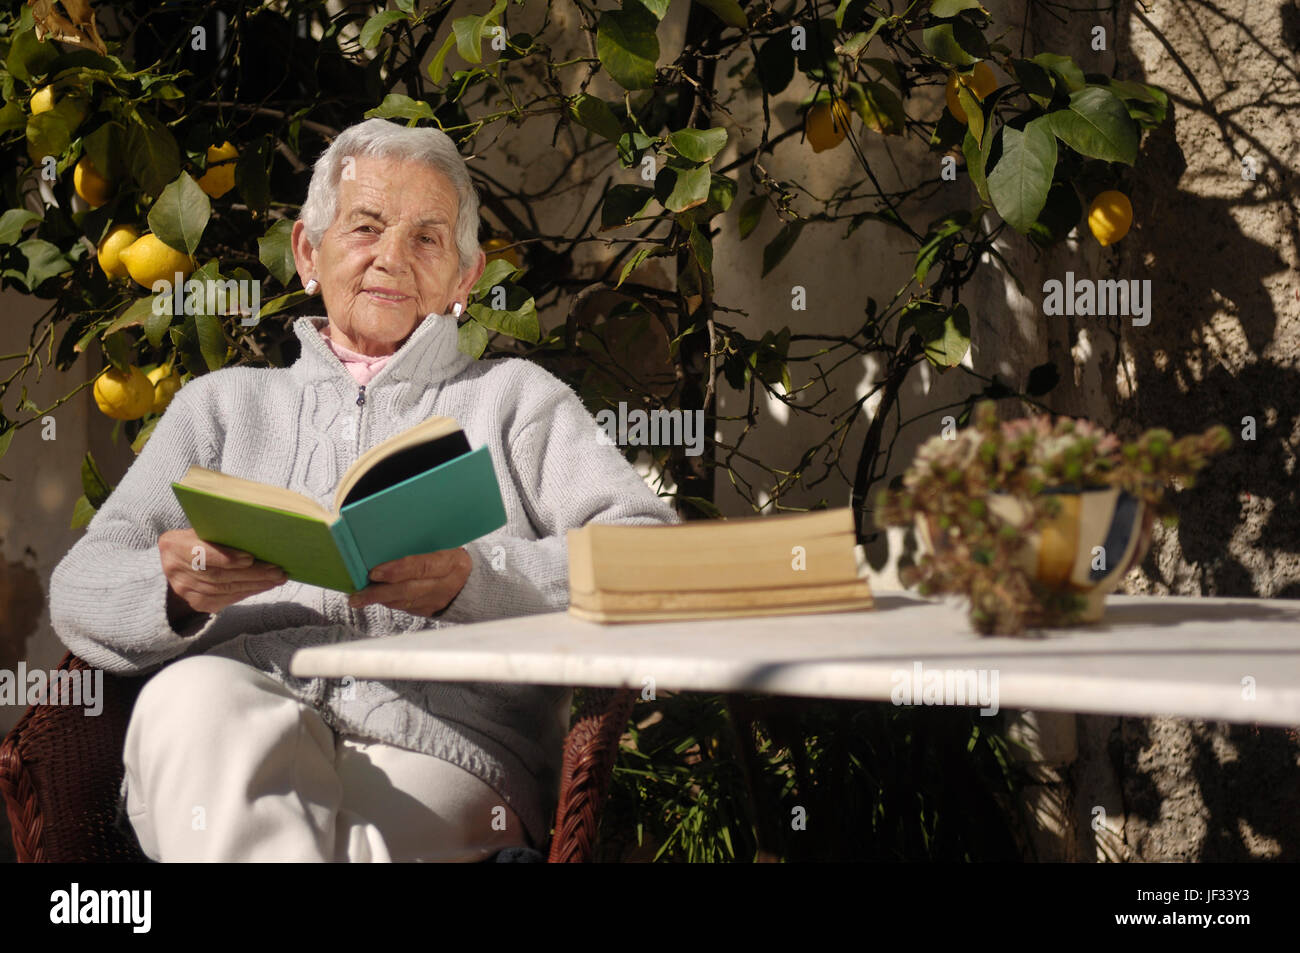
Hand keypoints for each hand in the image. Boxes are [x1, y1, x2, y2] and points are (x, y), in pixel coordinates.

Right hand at [160, 528, 287, 615]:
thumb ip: (222, 531)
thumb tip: (258, 533)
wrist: (179, 559)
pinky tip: (262, 586)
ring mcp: (184, 589)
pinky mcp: (196, 603)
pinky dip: (246, 592)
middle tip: (276, 571)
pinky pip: (225, 600)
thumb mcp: (206, 528)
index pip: (201, 554)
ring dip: (254, 585)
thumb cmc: (201, 537)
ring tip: (276, 578)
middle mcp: (174, 569)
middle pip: (217, 575)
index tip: (250, 558)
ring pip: (224, 590)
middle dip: (252, 574)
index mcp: (174, 544)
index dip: (226, 558)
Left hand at [348, 547, 471, 615]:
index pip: (423, 566)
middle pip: (410, 589)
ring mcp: (438, 600)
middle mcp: (446, 584)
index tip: (375, 572)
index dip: (398, 570)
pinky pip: (405, 607)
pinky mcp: (430, 610)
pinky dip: (388, 602)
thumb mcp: (444, 543)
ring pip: (405, 602)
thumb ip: (421, 543)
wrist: (470, 578)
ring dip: (380, 600)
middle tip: (359, 593)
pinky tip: (373, 599)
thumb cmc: (450, 553)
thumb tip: (386, 539)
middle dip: (381, 592)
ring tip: (358, 599)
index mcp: (452, 561)